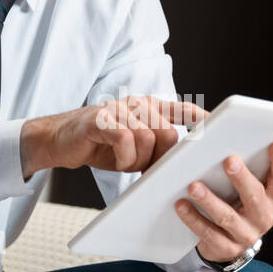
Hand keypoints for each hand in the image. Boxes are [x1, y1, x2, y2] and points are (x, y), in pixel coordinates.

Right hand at [20, 95, 207, 178]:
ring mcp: (118, 108)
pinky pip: (125, 139)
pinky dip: (123, 157)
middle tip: (141, 167)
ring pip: (147, 138)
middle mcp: (136, 104)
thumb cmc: (99, 145)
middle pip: (167, 132)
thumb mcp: (133, 148)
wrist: (59, 140)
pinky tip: (113, 159)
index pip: (181, 110)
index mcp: (147, 108)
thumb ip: (155, 148)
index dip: (199, 119)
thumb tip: (178, 165)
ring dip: (136, 160)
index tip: (213, 129)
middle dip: (158, 157)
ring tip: (122, 162)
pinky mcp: (102, 119)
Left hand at [174, 141, 272, 265]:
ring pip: (227, 217)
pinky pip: (207, 233)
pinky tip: (181, 205)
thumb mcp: (249, 185)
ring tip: (194, 186)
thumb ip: (247, 164)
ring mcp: (245, 235)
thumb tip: (227, 133)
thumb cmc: (237, 201)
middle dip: (242, 178)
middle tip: (229, 160)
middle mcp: (264, 217)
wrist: (229, 242)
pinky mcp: (225, 248)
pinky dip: (193, 218)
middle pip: (255, 196)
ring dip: (210, 200)